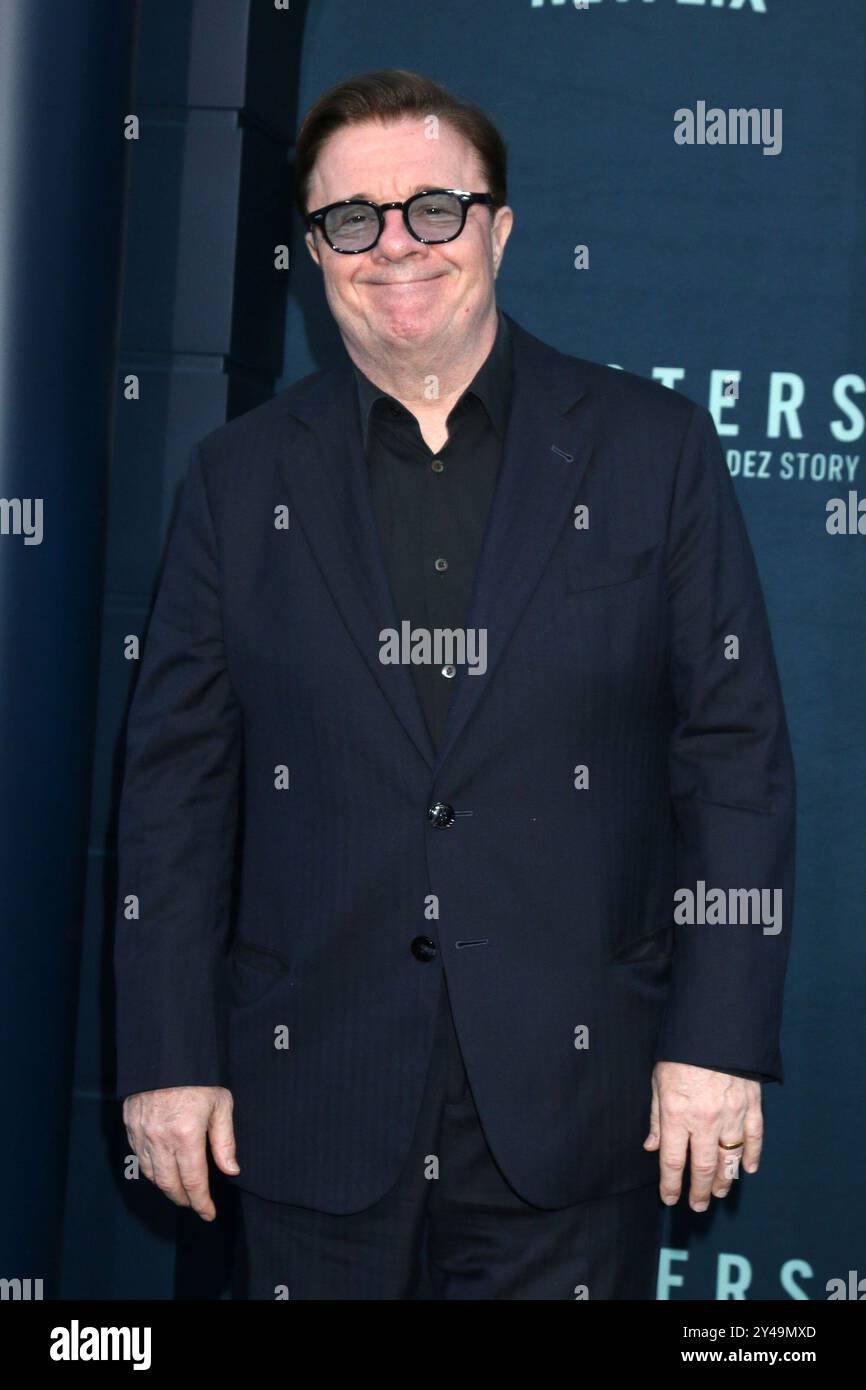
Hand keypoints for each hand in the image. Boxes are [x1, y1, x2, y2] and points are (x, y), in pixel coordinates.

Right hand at [122, 1086, 238, 1220]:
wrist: (166, 1051)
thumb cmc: (199, 1076)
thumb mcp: (221, 1104)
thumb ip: (224, 1141)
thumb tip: (231, 1170)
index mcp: (186, 1135)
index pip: (193, 1182)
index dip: (201, 1202)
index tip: (208, 1213)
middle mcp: (160, 1139)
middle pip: (169, 1184)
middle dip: (183, 1199)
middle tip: (195, 1203)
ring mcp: (142, 1133)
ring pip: (151, 1174)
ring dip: (166, 1186)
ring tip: (179, 1190)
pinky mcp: (130, 1125)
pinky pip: (138, 1157)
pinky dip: (150, 1169)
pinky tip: (161, 1169)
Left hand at [643, 1062, 762, 1210]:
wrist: (716, 1026)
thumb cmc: (682, 1052)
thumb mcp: (658, 1081)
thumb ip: (656, 1118)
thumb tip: (652, 1147)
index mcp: (677, 1114)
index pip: (673, 1162)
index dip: (671, 1185)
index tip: (670, 1198)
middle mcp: (705, 1120)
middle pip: (703, 1168)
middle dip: (700, 1191)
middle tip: (698, 1206)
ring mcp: (731, 1115)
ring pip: (730, 1159)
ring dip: (725, 1181)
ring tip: (720, 1193)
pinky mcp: (752, 1106)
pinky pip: (754, 1138)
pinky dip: (752, 1156)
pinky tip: (747, 1169)